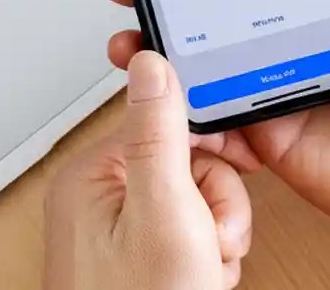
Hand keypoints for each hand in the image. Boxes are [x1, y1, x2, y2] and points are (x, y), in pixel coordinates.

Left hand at [44, 51, 251, 289]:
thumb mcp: (164, 213)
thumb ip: (160, 134)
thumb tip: (151, 61)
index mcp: (93, 175)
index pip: (170, 124)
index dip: (212, 154)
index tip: (236, 173)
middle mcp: (99, 198)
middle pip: (189, 164)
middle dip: (216, 206)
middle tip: (212, 243)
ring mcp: (116, 232)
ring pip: (196, 202)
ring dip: (215, 237)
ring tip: (204, 270)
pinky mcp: (135, 258)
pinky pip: (187, 235)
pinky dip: (203, 259)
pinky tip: (199, 281)